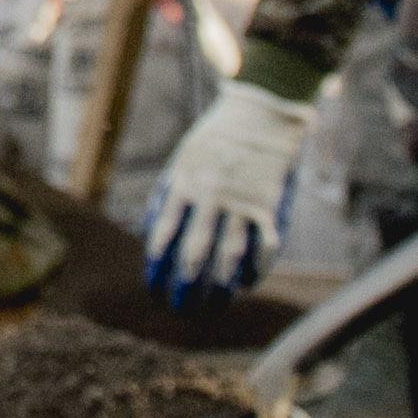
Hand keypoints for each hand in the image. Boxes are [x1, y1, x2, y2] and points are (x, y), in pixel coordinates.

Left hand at [138, 81, 314, 304]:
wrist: (262, 110)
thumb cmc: (218, 135)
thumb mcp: (184, 157)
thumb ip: (168, 192)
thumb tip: (148, 230)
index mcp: (185, 183)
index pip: (163, 233)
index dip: (157, 265)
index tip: (153, 287)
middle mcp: (211, 196)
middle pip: (194, 252)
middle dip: (185, 284)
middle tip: (181, 307)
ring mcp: (241, 201)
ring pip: (229, 255)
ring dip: (220, 284)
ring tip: (216, 302)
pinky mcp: (269, 204)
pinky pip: (263, 247)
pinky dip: (256, 269)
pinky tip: (248, 283)